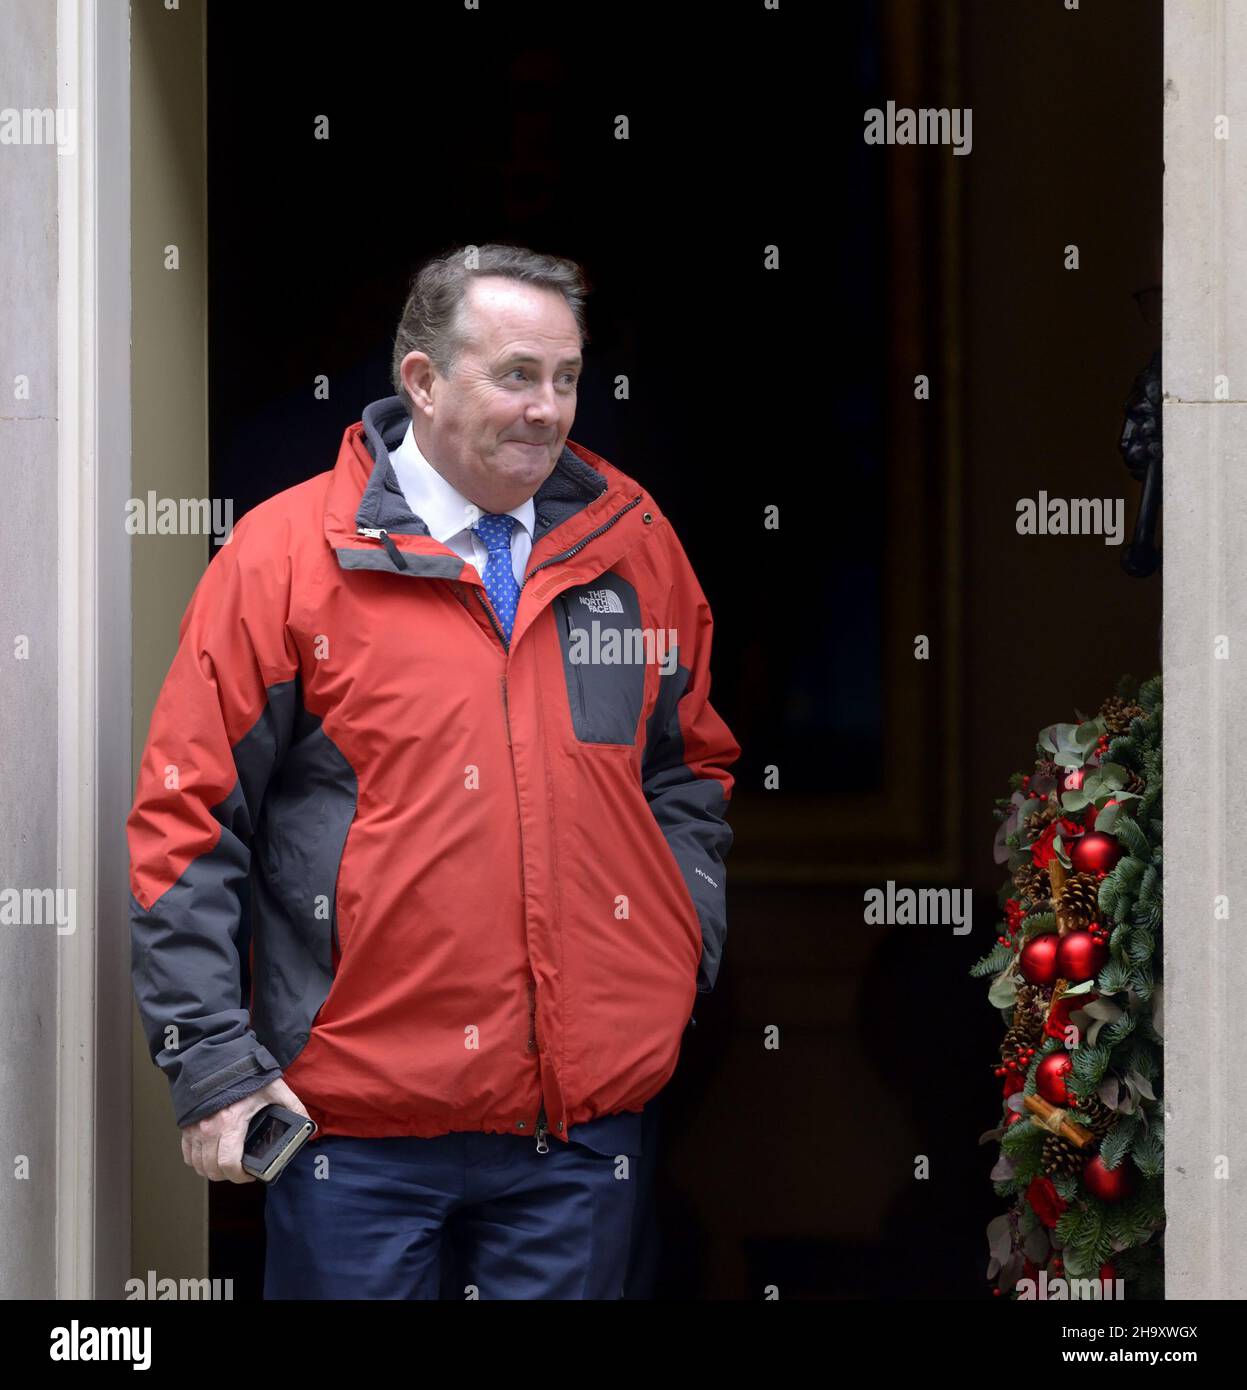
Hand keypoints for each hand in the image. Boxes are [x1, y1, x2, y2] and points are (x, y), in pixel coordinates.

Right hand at [179, 1076, 310, 1182]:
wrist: (218, 1057)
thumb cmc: (244, 1072)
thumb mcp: (274, 1088)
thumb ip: (293, 1107)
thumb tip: (308, 1126)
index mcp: (231, 1122)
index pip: (228, 1164)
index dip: (239, 1176)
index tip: (250, 1174)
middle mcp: (208, 1128)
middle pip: (212, 1169)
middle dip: (228, 1175)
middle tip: (241, 1170)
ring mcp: (195, 1128)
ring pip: (197, 1165)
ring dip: (211, 1170)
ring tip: (227, 1165)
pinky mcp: (187, 1125)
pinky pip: (187, 1155)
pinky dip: (197, 1161)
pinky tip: (211, 1156)